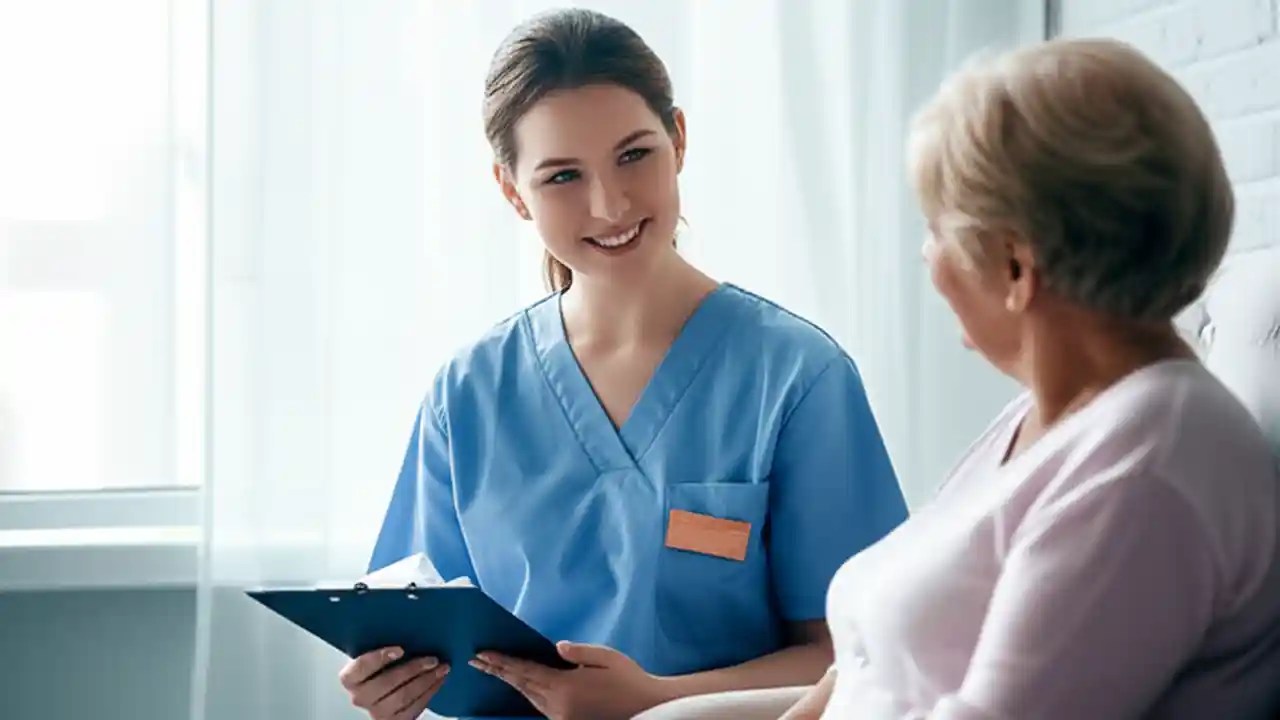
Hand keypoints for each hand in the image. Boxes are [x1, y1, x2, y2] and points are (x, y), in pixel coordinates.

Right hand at [338, 646, 450, 719]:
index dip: (379, 658)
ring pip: (402, 697)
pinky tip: (439, 680)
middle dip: (412, 669)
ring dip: (426, 681)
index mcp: (351, 678)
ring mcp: (376, 712)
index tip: (400, 648)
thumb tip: (409, 617)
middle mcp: (360, 697)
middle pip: (386, 683)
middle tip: (432, 658)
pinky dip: (429, 692)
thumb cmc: (383, 666)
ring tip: (441, 668)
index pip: (360, 668)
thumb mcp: (378, 653)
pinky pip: (414, 709)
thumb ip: (384, 642)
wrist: (387, 691)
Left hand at [471, 642, 669, 719]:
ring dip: (511, 682)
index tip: (482, 654)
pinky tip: (522, 685)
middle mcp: (558, 706)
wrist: (648, 709)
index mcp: (565, 687)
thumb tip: (556, 648)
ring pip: (529, 698)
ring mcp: (561, 717)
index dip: (502, 662)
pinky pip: (540, 706)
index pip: (525, 671)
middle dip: (499, 671)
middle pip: (522, 686)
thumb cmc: (629, 681)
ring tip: (494, 669)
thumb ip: (579, 652)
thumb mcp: (607, 658)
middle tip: (477, 660)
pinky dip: (528, 693)